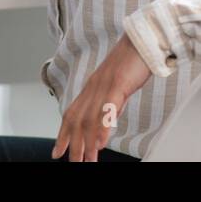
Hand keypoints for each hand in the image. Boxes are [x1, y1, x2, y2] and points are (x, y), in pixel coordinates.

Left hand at [52, 34, 152, 161]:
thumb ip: (111, 102)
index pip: (71, 113)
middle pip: (77, 120)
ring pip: (90, 118)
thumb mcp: (118, 85)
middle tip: (72, 163)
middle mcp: (93, 87)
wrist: (143, 38)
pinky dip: (103, 128)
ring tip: (87, 161)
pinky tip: (101, 143)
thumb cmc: (133, 61)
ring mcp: (104, 85)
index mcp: (92, 87)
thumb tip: (107, 120)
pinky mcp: (118, 83)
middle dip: (73, 145)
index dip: (63, 134)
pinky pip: (107, 109)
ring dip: (87, 143)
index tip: (57, 152)